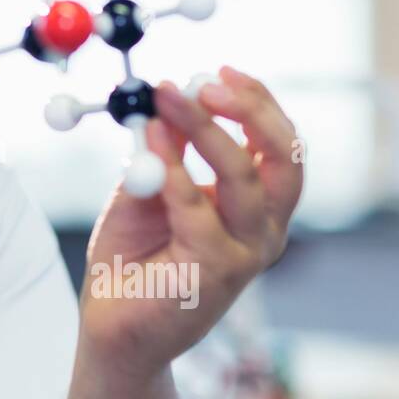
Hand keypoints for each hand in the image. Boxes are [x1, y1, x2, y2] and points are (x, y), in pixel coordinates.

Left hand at [79, 66, 301, 381]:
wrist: (114, 328)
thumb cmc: (133, 259)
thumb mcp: (148, 189)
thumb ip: (161, 151)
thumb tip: (165, 99)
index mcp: (256, 208)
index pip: (280, 146)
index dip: (257, 103)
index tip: (220, 70)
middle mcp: (263, 231)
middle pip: (284, 159)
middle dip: (250, 110)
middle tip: (207, 81)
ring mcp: (246, 253)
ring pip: (245, 179)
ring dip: (206, 129)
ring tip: (169, 99)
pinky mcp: (218, 271)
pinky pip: (197, 209)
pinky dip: (174, 169)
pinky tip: (152, 141)